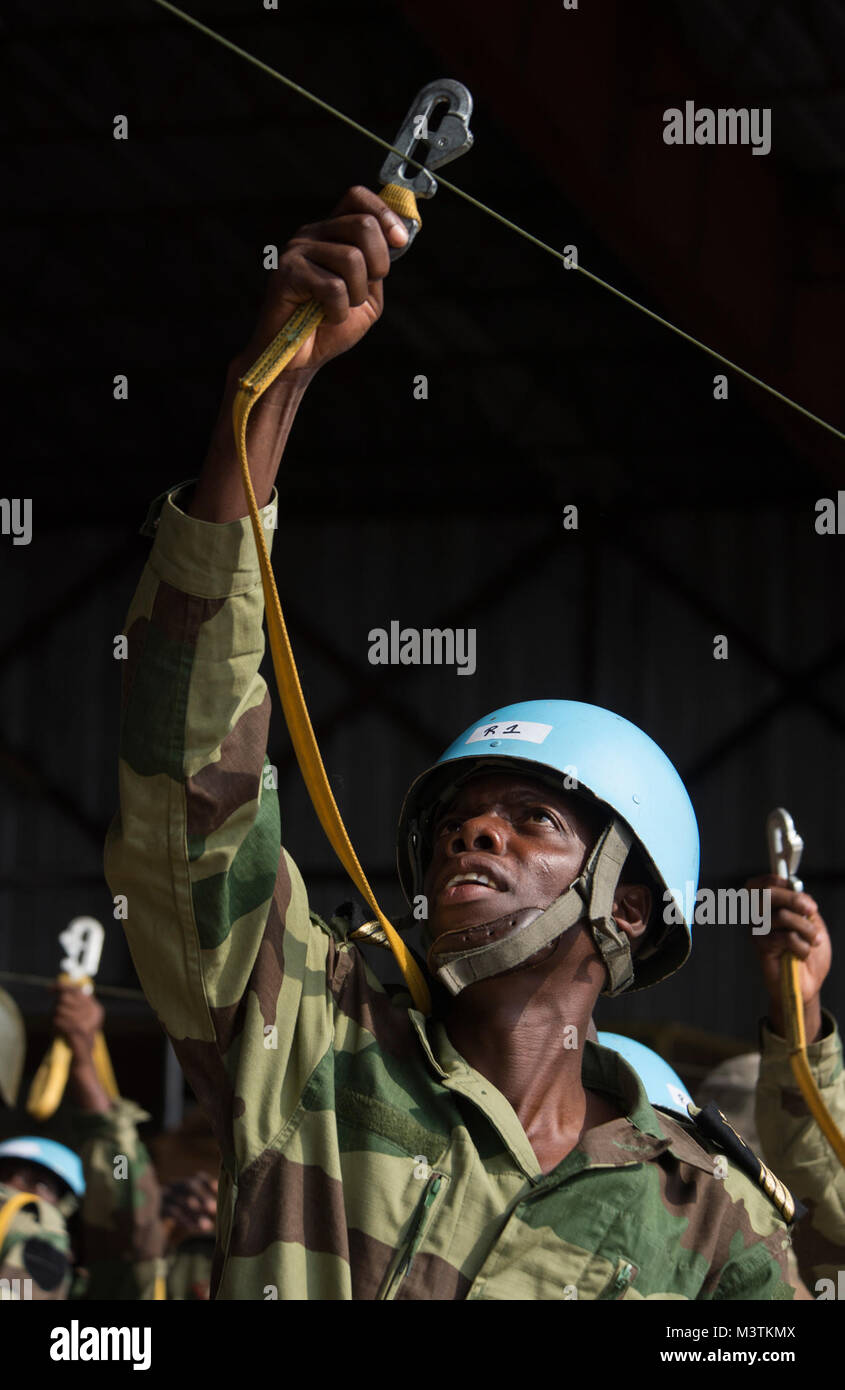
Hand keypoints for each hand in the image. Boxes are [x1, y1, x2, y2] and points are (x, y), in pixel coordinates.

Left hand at [52, 982, 103, 1061]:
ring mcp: (87, 1021)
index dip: (61, 987)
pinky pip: (59, 1020)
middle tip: (55, 1017)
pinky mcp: (78, 1030)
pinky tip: (57, 1031)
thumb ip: (75, 1004)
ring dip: (55, 1018)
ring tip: (58, 1027)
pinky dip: (55, 1026)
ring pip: (60, 1009)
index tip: (49, 988)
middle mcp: (94, 1013)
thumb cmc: (77, 1037)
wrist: (82, 1059)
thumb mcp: (80, 1019)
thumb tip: (61, 987)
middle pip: (66, 998)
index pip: (77, 990)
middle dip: (56, 1007)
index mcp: (96, 1009)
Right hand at [161, 1172, 218, 1246]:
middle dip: (202, 1196)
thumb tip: (223, 1208)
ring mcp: (162, 1198)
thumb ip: (203, 1207)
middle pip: (188, 1186)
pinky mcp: (155, 1211)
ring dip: (195, 1214)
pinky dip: (185, 1221)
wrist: (149, 1231)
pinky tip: (195, 1229)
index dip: (208, 1182)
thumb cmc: (178, 1219)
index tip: (218, 1190)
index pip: (197, 1178)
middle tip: (214, 1208)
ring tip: (208, 1227)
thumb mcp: (189, 1210)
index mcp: (183, 1184)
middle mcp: (172, 1188)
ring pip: (180, 1202)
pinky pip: (171, 1214)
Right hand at [191, 186, 407, 522]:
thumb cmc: (329, 327)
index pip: (357, 197)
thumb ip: (379, 266)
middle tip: (363, 292)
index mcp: (331, 233)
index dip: (384, 214)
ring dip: (355, 294)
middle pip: (362, 224)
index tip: (399, 242)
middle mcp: (311, 234)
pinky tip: (322, 318)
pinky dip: (337, 311)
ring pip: (351, 257)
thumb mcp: (367, 294)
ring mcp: (297, 251)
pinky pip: (332, 286)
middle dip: (378, 264)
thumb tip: (399, 236)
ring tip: (337, 309)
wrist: (297, 360)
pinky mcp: (287, 274)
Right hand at [747, 874, 831, 1041]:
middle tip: (811, 911)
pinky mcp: (761, 947)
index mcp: (767, 907)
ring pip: (781, 916)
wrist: (808, 983)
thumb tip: (795, 887)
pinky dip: (801, 946)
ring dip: (806, 928)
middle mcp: (757, 916)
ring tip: (813, 940)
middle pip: (768, 893)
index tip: (798, 890)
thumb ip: (801, 904)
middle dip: (795, 899)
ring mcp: (757, 931)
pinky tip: (801, 954)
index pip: (761, 883)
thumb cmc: (808, 951)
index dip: (777, 881)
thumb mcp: (810, 921)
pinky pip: (785, 937)